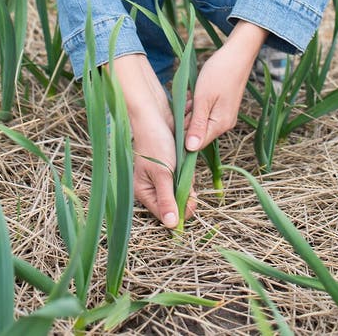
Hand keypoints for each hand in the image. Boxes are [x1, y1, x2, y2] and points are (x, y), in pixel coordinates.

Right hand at [111, 53, 195, 227]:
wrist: (153, 112)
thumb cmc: (155, 142)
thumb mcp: (163, 173)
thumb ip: (167, 198)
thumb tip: (172, 226)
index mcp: (143, 191)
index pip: (165, 213)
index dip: (181, 210)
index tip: (194, 202)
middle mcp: (150, 185)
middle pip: (174, 200)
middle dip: (185, 191)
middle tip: (187, 177)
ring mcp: (160, 174)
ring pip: (180, 186)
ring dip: (186, 177)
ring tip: (182, 162)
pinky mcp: (169, 162)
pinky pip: (181, 173)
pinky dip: (186, 166)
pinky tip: (185, 156)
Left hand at [185, 20, 268, 151]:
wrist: (237, 53)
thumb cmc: (219, 73)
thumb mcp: (203, 99)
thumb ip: (197, 125)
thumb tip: (190, 150)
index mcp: (220, 125)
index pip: (196, 144)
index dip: (181, 139)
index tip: (169, 128)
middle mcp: (224, 124)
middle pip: (197, 133)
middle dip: (184, 122)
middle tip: (178, 104)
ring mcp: (224, 115)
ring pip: (199, 121)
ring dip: (189, 112)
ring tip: (186, 97)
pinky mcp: (223, 106)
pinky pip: (205, 112)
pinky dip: (196, 105)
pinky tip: (192, 94)